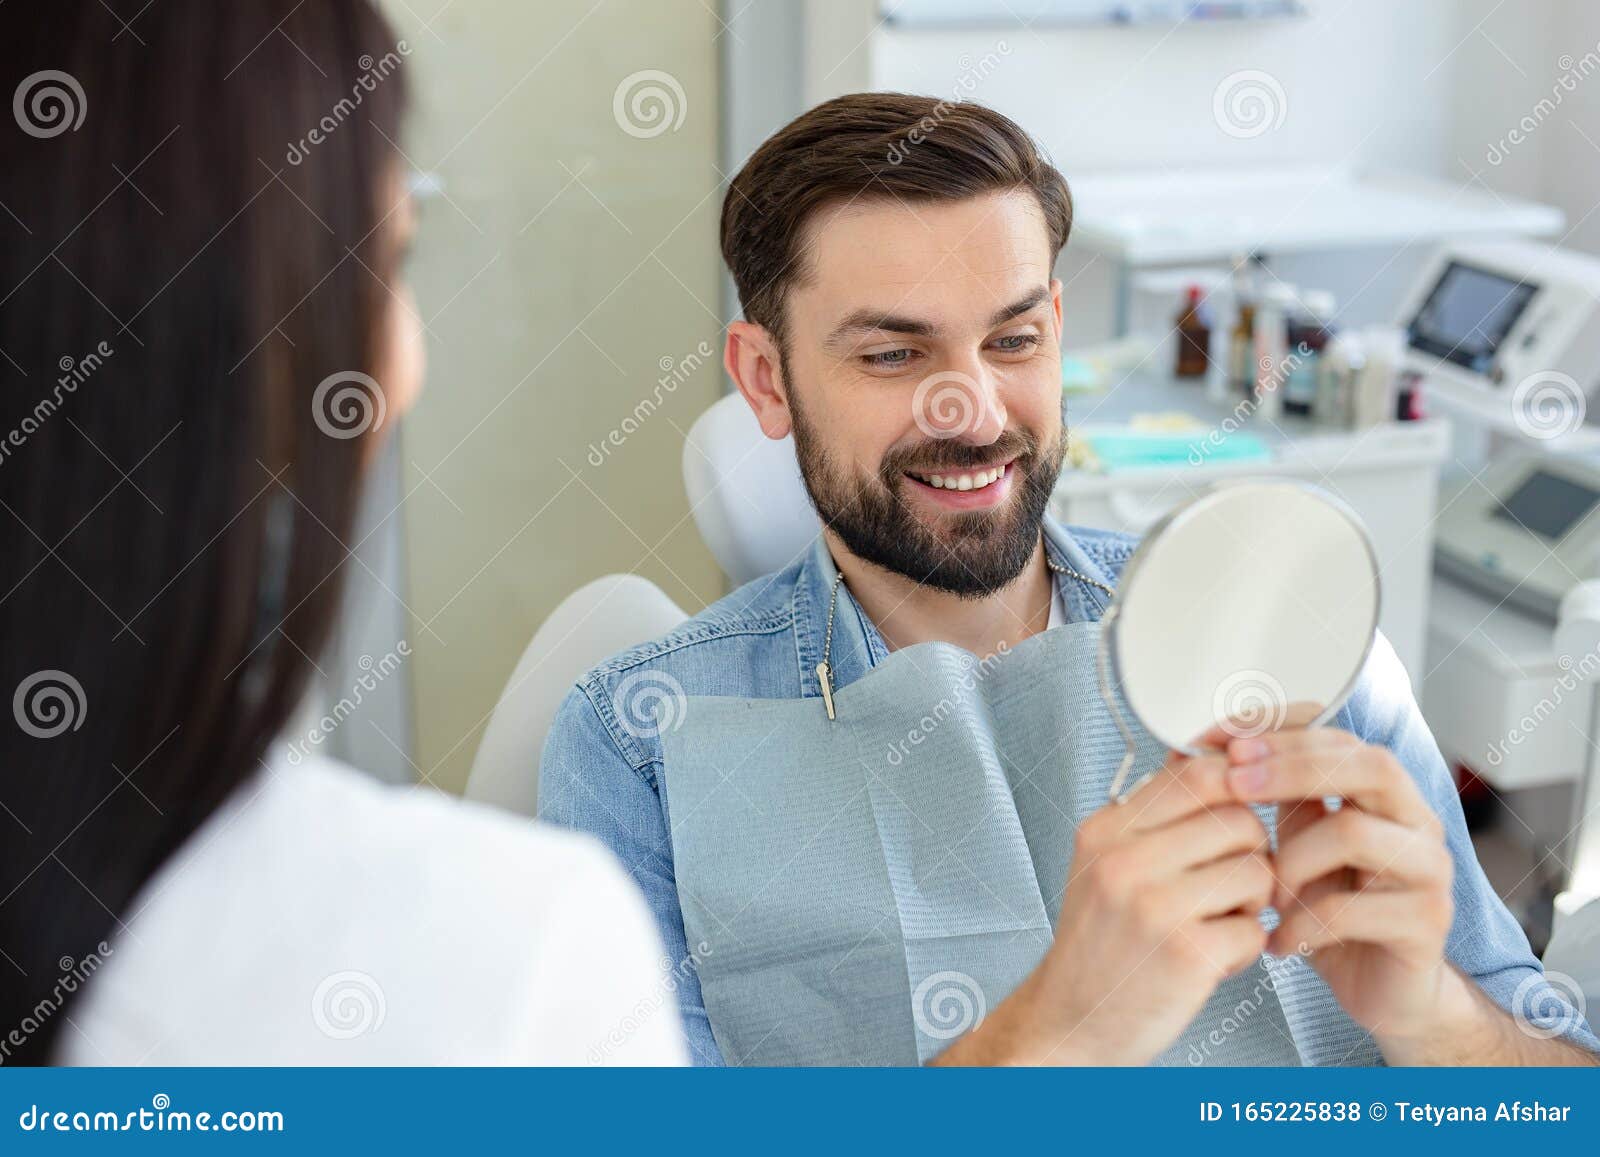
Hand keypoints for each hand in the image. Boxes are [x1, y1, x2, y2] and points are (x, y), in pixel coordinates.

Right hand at [1028, 746, 1273, 1063]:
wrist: (1070, 1023)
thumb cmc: (1101, 945)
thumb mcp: (1106, 863)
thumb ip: (1156, 817)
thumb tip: (1219, 761)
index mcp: (1106, 830)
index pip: (1196, 771)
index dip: (1239, 783)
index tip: (1249, 803)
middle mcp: (1123, 861)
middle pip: (1239, 819)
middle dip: (1251, 852)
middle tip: (1228, 884)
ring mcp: (1154, 907)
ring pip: (1257, 871)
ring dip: (1253, 903)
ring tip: (1218, 922)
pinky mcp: (1186, 954)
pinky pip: (1255, 930)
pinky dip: (1246, 948)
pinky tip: (1213, 957)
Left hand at [1224, 727, 1455, 1045]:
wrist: (1378, 990)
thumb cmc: (1326, 910)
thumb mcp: (1284, 843)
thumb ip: (1257, 799)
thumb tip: (1184, 755)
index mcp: (1378, 791)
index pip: (1338, 732)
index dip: (1278, 727)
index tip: (1218, 740)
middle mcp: (1414, 818)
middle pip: (1367, 764)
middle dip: (1291, 767)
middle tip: (1233, 784)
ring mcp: (1428, 868)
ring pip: (1355, 834)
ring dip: (1291, 862)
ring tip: (1263, 894)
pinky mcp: (1427, 921)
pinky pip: (1352, 909)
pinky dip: (1302, 924)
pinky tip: (1278, 941)